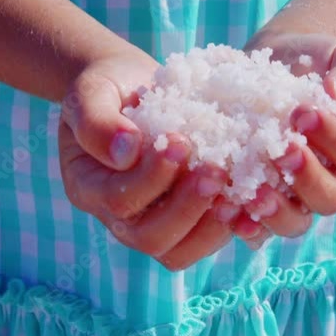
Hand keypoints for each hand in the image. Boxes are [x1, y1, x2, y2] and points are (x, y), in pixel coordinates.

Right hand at [58, 53, 235, 270]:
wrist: (129, 85)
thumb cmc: (108, 86)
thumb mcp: (91, 91)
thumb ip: (97, 121)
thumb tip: (127, 152)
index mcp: (87, 186)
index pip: (118, 201)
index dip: (152, 178)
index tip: (180, 140)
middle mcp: (115, 215)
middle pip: (149, 237)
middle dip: (186, 208)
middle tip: (214, 171)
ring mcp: (149, 222)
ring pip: (177, 250)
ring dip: (209, 225)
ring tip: (234, 189)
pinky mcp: (182, 219)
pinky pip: (201, 242)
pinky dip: (227, 226)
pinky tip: (248, 197)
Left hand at [235, 32, 335, 247]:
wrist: (279, 61)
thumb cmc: (318, 59)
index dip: (334, 139)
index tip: (304, 113)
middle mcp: (331, 179)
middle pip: (330, 199)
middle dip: (306, 178)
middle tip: (282, 150)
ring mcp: (294, 196)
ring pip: (295, 222)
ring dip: (275, 213)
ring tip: (253, 193)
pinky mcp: (259, 199)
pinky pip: (257, 227)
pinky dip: (244, 224)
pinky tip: (224, 209)